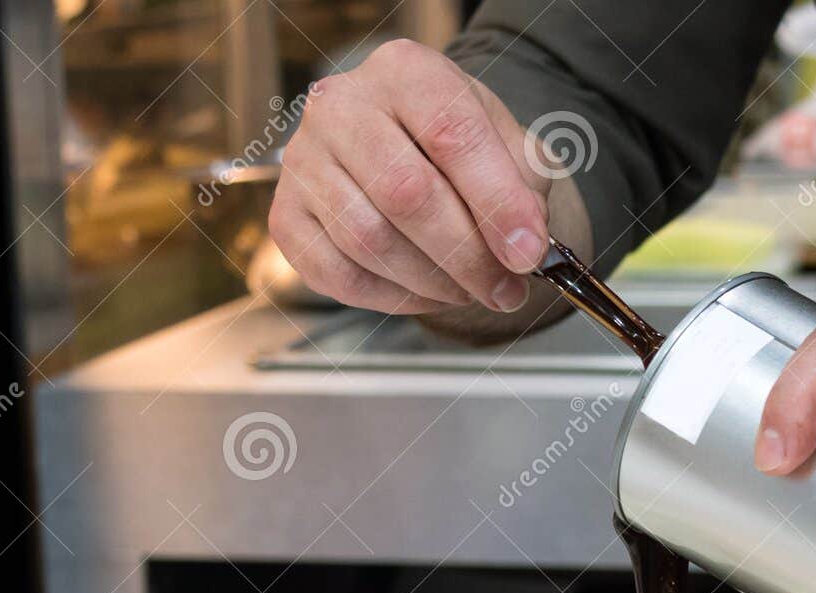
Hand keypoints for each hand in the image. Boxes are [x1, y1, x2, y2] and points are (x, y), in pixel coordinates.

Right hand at [268, 39, 549, 314]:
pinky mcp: (287, 216)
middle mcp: (341, 106)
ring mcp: (304, 161)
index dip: (496, 203)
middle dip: (467, 257)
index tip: (528, 254)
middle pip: (406, 193)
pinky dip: (394, 298)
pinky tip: (428, 293)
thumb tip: (524, 246)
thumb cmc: (455, 145)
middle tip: (506, 291)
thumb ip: (524, 187)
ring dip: (433, 283)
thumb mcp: (506, 145)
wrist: (400, 144)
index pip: (452, 134)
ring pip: (370, 240)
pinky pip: (340, 274)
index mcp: (405, 72)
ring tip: (471, 290)